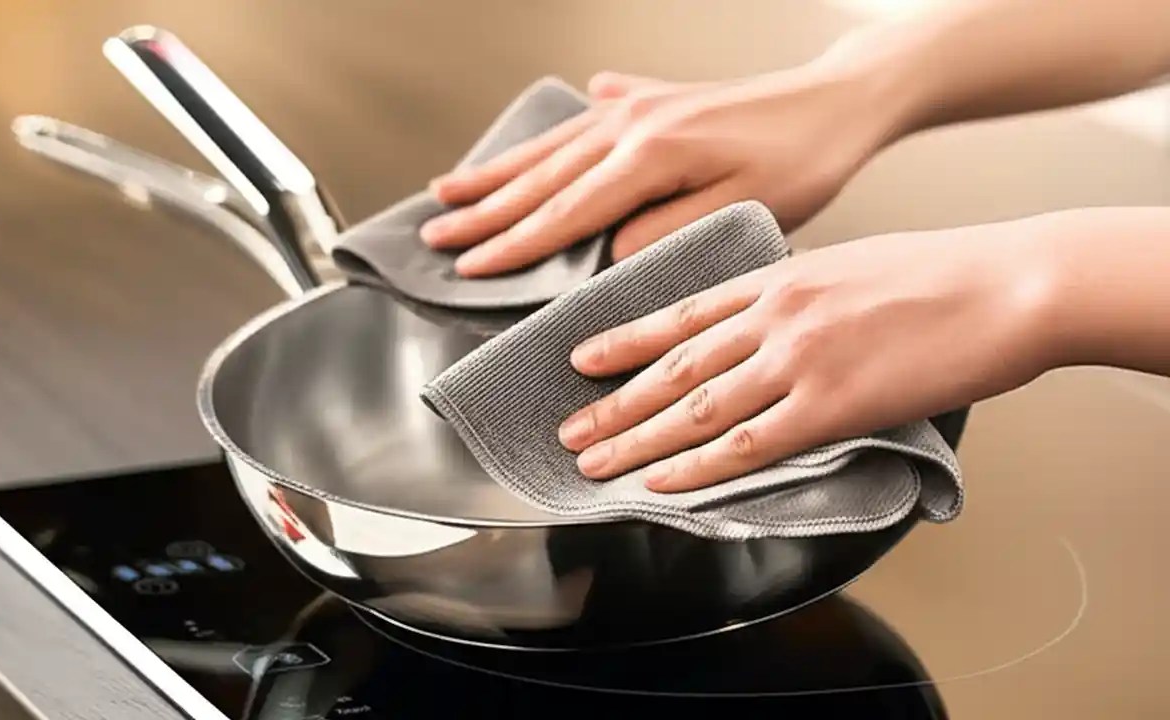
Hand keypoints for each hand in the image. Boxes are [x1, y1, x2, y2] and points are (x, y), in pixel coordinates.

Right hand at [421, 65, 898, 276]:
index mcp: (649, 155)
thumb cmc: (802, 158)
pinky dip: (547, 137)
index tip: (467, 267)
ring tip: (452, 189)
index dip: (510, 244)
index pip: (563, 212)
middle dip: (481, 209)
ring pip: (550, 146)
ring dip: (498, 171)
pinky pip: (581, 123)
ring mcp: (638, 107)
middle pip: (540, 176)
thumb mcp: (740, 208)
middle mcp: (630, 124)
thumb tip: (608, 251)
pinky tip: (538, 137)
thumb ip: (666, 230)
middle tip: (432, 234)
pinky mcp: (653, 102)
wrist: (839, 100)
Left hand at [555, 220, 1059, 491]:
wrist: (1007, 284)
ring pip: (695, 408)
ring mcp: (798, 359)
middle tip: (570, 431)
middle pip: (672, 366)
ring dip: (638, 441)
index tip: (580, 360)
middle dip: (614, 402)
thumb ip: (796, 291)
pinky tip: (663, 483)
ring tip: (595, 463)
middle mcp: (774, 315)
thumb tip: (765, 315)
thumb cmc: (942, 274)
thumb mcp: (849, 263)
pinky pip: (747, 444)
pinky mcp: (831, 405)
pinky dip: (698, 467)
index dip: (623, 340)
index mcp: (777, 276)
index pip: (680, 314)